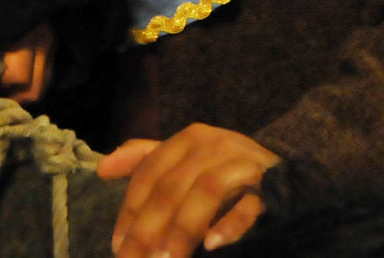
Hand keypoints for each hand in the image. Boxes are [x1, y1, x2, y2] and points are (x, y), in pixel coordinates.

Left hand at [0, 21, 56, 102]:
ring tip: (9, 88)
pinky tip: (21, 77)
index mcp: (24, 39)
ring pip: (44, 84)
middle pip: (35, 90)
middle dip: (16, 99)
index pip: (18, 79)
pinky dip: (35, 80)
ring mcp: (52, 44)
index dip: (1, 90)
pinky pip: (47, 72)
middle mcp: (43, 45)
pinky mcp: (54, 43)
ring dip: (27, 92)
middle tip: (0, 96)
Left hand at [98, 124, 278, 257]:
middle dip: (149, 228)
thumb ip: (144, 160)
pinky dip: (230, 224)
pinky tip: (212, 245)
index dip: (131, 209)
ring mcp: (243, 163)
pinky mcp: (269, 186)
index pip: (151, 172)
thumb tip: (102, 168)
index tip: (118, 245)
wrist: (280, 170)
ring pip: (206, 191)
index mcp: (190, 139)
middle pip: (173, 186)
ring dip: (183, 228)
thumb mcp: (184, 158)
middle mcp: (215, 145)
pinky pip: (249, 205)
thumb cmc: (222, 167)